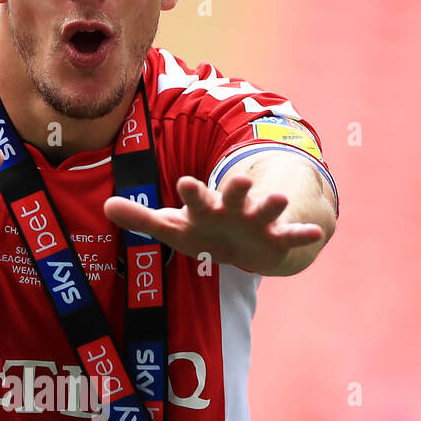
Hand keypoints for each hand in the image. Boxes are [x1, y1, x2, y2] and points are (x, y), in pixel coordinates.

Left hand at [104, 172, 325, 274]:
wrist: (244, 243)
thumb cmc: (203, 232)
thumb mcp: (172, 228)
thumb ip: (140, 219)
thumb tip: (105, 206)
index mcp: (206, 207)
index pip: (196, 197)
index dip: (192, 191)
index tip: (185, 182)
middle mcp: (233, 209)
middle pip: (233, 197)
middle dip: (236, 189)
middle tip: (238, 177)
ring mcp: (257, 221)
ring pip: (265, 211)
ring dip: (271, 205)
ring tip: (278, 200)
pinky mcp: (276, 238)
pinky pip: (290, 236)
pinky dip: (302, 235)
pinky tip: (315, 234)